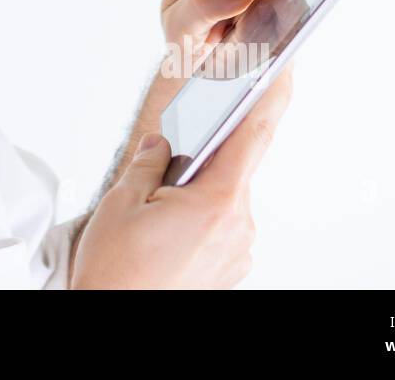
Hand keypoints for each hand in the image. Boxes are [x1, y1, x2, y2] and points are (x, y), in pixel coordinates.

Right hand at [69, 63, 293, 288]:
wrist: (113, 323)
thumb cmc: (117, 273)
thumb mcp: (123, 201)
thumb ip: (149, 161)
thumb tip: (162, 143)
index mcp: (216, 202)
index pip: (253, 136)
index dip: (270, 98)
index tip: (281, 72)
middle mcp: (237, 227)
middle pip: (230, 168)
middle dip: (199, 157)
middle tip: (163, 168)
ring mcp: (236, 250)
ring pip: (221, 198)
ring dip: (194, 192)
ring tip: (153, 214)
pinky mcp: (228, 267)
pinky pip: (219, 224)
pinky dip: (196, 216)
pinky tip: (163, 231)